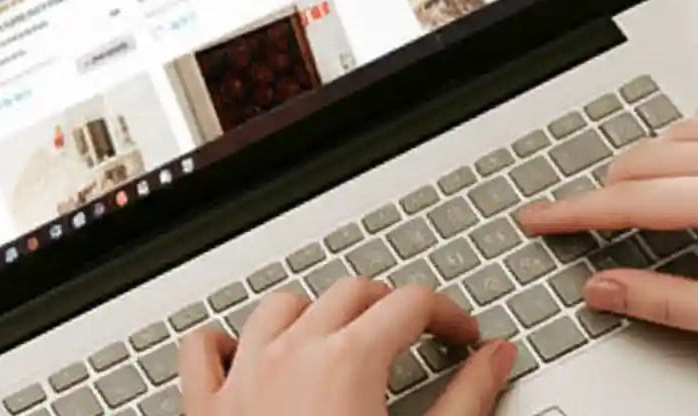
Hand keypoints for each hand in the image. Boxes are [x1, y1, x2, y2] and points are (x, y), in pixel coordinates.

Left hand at [180, 279, 516, 415]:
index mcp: (349, 360)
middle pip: (351, 293)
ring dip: (316, 313)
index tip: (461, 336)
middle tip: (414, 337)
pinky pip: (202, 349)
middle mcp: (292, 355)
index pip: (411, 302)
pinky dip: (226, 341)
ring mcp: (242, 378)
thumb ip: (467, 399)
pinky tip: (246, 354)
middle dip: (389, 307)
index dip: (446, 313)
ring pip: (280, 307)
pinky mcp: (205, 409)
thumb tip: (494, 360)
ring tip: (341, 338)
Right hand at [518, 110, 697, 367]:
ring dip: (645, 160)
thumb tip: (605, 287)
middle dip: (604, 188)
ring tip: (621, 197)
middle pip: (651, 156)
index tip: (540, 218)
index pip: (637, 198)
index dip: (578, 212)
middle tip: (574, 218)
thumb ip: (667, 300)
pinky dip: (687, 141)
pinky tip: (681, 166)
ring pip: (684, 129)